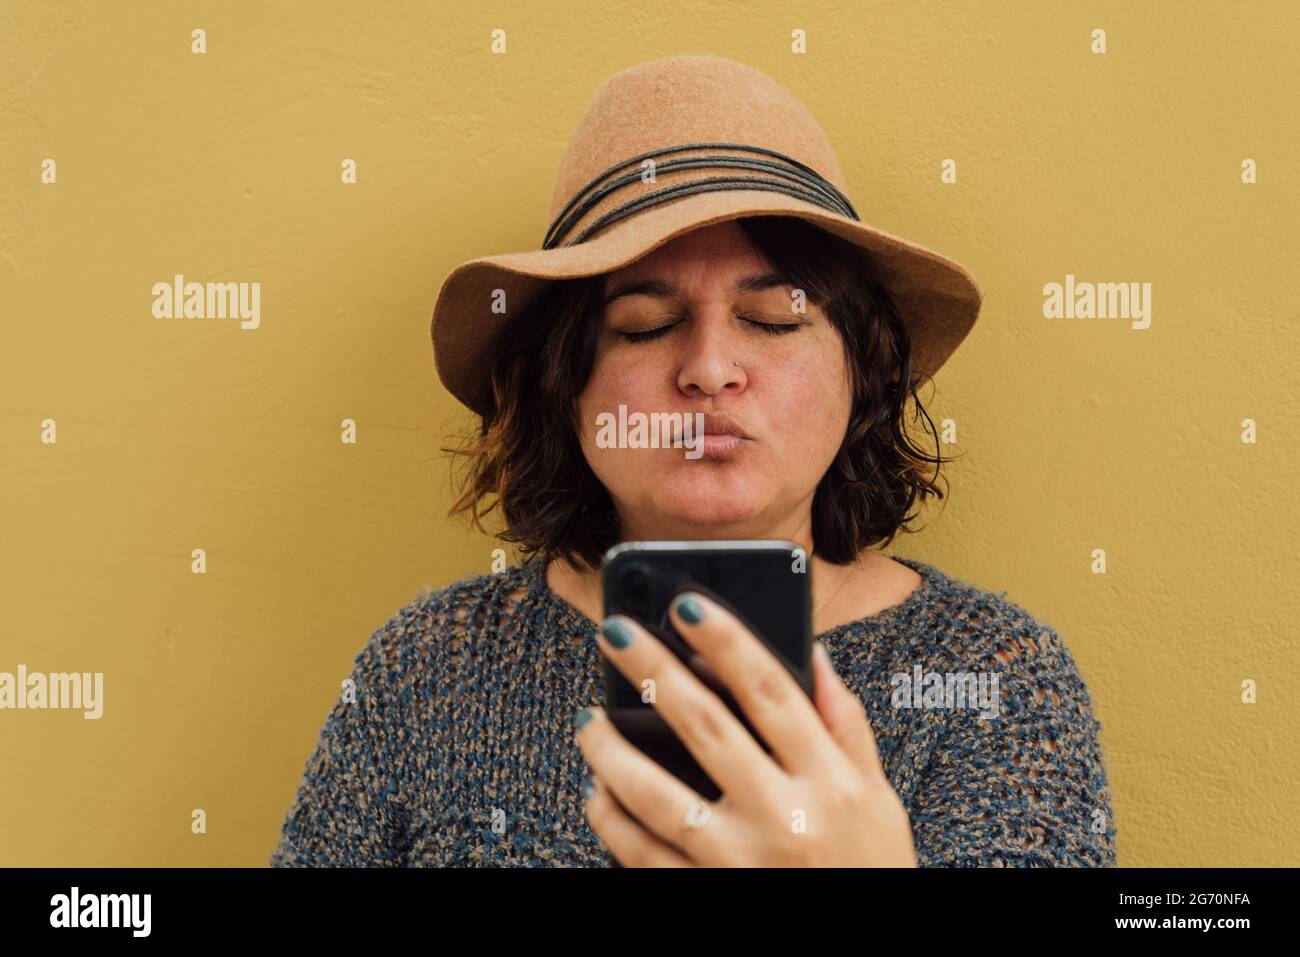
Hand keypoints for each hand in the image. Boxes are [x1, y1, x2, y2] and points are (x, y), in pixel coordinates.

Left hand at [574, 590, 918, 866]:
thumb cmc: (872, 871)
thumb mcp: (881, 798)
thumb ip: (847, 725)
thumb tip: (814, 655)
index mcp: (831, 783)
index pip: (771, 692)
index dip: (727, 641)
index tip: (687, 606)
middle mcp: (785, 819)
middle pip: (706, 728)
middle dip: (653, 671)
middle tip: (614, 633)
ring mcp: (740, 863)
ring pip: (656, 795)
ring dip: (611, 750)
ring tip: (588, 718)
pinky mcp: (707, 898)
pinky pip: (642, 855)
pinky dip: (611, 820)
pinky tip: (597, 791)